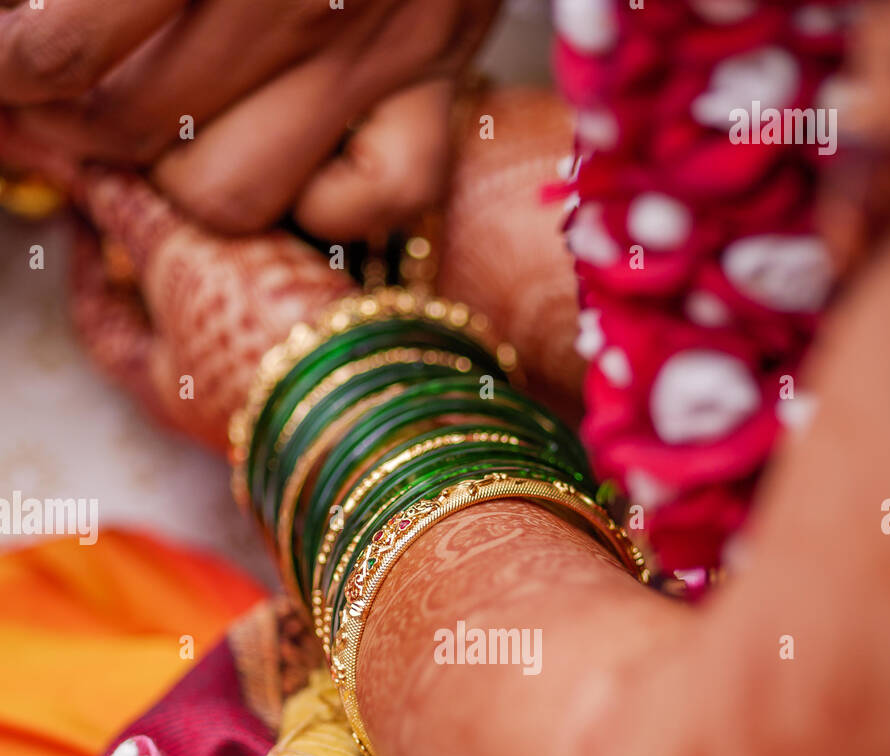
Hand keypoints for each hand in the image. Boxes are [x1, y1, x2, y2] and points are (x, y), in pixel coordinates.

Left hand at [0, 0, 499, 238]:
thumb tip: (19, 14)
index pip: (63, 46)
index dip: (11, 74)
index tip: (3, 75)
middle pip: (136, 131)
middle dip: (74, 129)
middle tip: (54, 106)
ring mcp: (383, 50)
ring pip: (234, 195)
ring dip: (175, 178)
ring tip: (155, 135)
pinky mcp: (443, 82)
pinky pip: (379, 200)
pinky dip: (322, 201)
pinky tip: (287, 153)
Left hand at [34, 87, 580, 451]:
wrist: (383, 398)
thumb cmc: (269, 348)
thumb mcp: (185, 266)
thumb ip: (136, 218)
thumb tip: (93, 179)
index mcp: (158, 383)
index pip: (100, 315)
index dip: (89, 254)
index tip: (93, 199)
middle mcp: (217, 396)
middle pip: (176, 312)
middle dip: (176, 249)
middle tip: (183, 185)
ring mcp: (282, 387)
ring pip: (249, 307)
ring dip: (249, 253)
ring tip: (256, 193)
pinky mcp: (340, 371)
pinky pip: (308, 310)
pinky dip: (303, 268)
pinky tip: (318, 227)